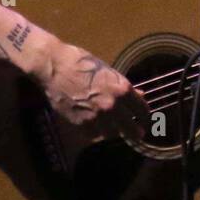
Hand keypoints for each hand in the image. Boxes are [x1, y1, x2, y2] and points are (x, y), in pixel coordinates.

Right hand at [36, 42, 150, 142]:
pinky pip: (94, 136)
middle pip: (131, 128)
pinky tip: (95, 128)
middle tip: (138, 135)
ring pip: (112, 134)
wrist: (54, 68)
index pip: (142, 110)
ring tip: (113, 130)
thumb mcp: (108, 72)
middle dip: (136, 133)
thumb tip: (141, 95)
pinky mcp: (81, 124)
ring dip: (114, 132)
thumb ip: (124, 88)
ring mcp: (96, 117)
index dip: (145, 117)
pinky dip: (96, 133)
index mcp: (122, 90)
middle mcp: (112, 106)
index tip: (145, 120)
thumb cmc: (82, 64)